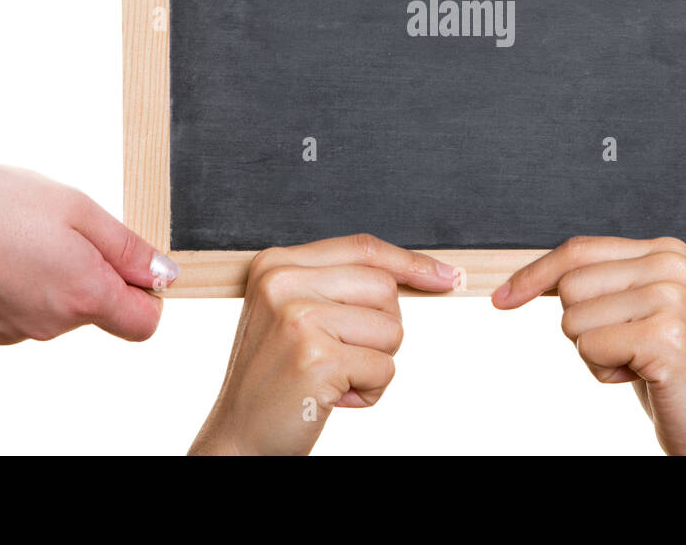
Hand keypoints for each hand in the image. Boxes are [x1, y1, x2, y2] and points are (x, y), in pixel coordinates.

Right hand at [0, 162, 175, 346]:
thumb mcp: (76, 207)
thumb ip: (125, 248)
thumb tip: (163, 275)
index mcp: (84, 296)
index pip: (144, 323)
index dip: (147, 293)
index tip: (126, 262)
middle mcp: (50, 327)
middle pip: (94, 310)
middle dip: (88, 274)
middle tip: (54, 229)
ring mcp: (8, 336)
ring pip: (50, 311)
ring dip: (46, 279)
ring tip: (11, 236)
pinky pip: (10, 315)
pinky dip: (7, 289)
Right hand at [190, 234, 456, 455]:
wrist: (238, 437)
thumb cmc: (276, 377)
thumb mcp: (295, 313)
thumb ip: (341, 284)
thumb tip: (426, 272)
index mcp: (276, 263)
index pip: (363, 248)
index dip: (411, 263)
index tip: (447, 276)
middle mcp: (283, 282)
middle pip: (384, 288)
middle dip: (382, 329)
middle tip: (343, 356)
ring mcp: (298, 318)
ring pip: (392, 328)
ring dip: (376, 363)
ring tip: (335, 377)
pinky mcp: (317, 357)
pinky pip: (385, 368)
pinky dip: (370, 391)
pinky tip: (334, 397)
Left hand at [493, 236, 685, 454]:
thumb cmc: (663, 367)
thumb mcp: (628, 311)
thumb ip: (592, 282)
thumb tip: (518, 282)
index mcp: (665, 250)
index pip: (577, 251)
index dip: (534, 275)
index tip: (502, 298)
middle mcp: (672, 265)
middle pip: (569, 286)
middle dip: (582, 328)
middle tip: (626, 348)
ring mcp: (673, 298)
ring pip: (573, 319)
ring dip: (593, 353)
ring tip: (636, 362)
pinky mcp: (666, 336)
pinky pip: (589, 348)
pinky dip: (603, 371)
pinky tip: (642, 376)